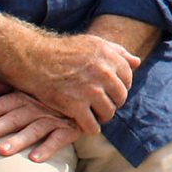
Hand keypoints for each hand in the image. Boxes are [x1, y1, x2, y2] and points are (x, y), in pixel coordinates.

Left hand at [0, 82, 83, 161]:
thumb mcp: (34, 85)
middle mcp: (39, 105)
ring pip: (34, 128)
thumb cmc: (55, 89)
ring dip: (18, 140)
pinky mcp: (71, 127)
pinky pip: (59, 139)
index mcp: (27, 95)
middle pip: (14, 117)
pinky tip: (34, 158)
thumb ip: (9, 86)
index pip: (3, 104)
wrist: (92, 84)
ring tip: (2, 151)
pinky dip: (47, 148)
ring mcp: (55, 116)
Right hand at [15, 33, 140, 134]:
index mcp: (109, 56)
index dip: (120, 85)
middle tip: (102, 103)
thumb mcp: (94, 43)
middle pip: (121, 97)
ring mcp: (90, 90)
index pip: (128, 78)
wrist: (34, 58)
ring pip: (108, 113)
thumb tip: (137, 62)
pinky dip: (90, 128)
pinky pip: (92, 125)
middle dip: (113, 102)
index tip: (110, 90)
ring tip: (94, 113)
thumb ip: (117, 52)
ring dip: (102, 116)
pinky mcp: (75, 106)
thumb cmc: (64, 51)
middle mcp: (103, 73)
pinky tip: (85, 123)